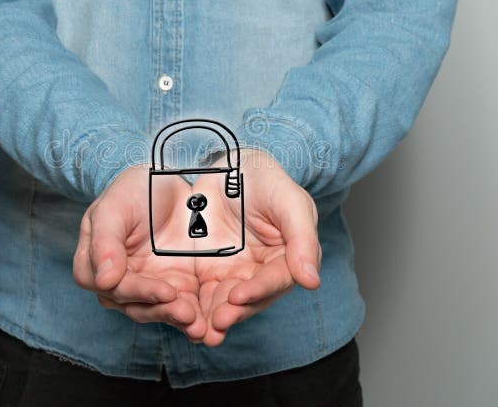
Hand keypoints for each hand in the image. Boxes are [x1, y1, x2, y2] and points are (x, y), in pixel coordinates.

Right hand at [73, 165, 206, 340]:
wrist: (168, 179)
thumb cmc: (134, 190)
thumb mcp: (115, 207)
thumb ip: (105, 241)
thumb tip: (103, 281)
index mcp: (95, 264)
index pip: (112, 288)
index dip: (137, 291)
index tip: (163, 290)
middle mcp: (120, 281)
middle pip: (135, 305)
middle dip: (162, 311)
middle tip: (186, 313)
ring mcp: (148, 286)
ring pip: (159, 311)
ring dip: (178, 318)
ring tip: (199, 324)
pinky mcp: (177, 286)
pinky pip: (183, 306)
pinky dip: (195, 316)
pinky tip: (209, 322)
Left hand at [193, 149, 321, 345]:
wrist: (228, 167)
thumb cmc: (265, 180)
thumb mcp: (290, 201)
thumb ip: (302, 239)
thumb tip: (312, 282)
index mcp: (290, 258)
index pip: (277, 280)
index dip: (259, 290)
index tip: (240, 296)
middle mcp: (265, 273)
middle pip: (252, 299)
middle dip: (235, 311)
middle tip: (218, 321)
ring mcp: (237, 275)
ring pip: (228, 303)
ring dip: (216, 317)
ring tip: (202, 329)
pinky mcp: (210, 274)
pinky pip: (205, 295)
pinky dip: (197, 308)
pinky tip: (185, 316)